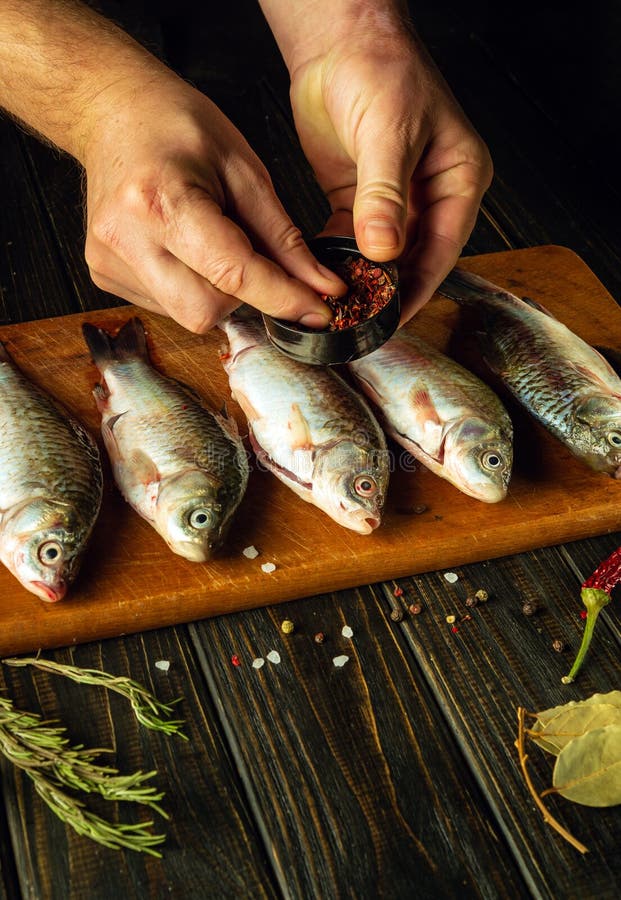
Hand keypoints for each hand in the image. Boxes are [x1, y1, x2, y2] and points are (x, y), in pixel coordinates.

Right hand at [82, 76, 343, 331]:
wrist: (109, 112)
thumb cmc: (177, 126)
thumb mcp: (244, 168)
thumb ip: (283, 237)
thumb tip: (320, 288)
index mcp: (160, 200)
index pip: (233, 273)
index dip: (282, 297)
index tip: (318, 310)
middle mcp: (125, 237)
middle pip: (206, 310)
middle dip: (243, 296)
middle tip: (251, 255)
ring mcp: (106, 260)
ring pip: (187, 313)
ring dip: (217, 291)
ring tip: (210, 240)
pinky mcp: (103, 274)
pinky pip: (166, 305)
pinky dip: (191, 286)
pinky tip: (184, 248)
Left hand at [283, 7, 492, 322]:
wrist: (339, 40)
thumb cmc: (380, 69)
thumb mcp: (388, 132)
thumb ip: (385, 194)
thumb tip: (384, 250)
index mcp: (458, 179)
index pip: (443, 248)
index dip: (418, 288)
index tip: (392, 319)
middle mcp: (431, 194)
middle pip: (414, 257)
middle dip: (389, 290)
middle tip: (361, 321)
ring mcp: (395, 198)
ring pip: (382, 254)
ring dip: (362, 279)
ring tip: (339, 308)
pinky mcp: (360, 196)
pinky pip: (351, 239)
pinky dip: (338, 258)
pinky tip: (322, 276)